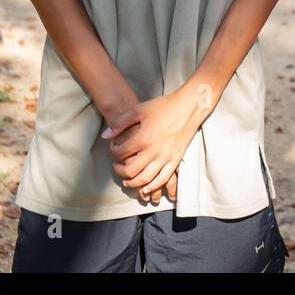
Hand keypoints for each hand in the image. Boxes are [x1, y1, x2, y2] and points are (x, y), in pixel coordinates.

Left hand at [101, 86, 210, 200]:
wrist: (189, 106)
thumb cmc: (163, 106)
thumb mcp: (139, 110)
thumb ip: (120, 123)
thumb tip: (105, 136)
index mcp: (143, 138)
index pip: (121, 153)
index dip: (113, 152)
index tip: (113, 149)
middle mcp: (154, 151)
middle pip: (130, 170)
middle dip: (120, 171)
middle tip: (116, 167)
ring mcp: (166, 157)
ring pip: (145, 178)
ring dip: (133, 182)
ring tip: (126, 180)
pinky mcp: (176, 159)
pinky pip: (163, 178)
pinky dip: (153, 186)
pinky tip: (145, 188)